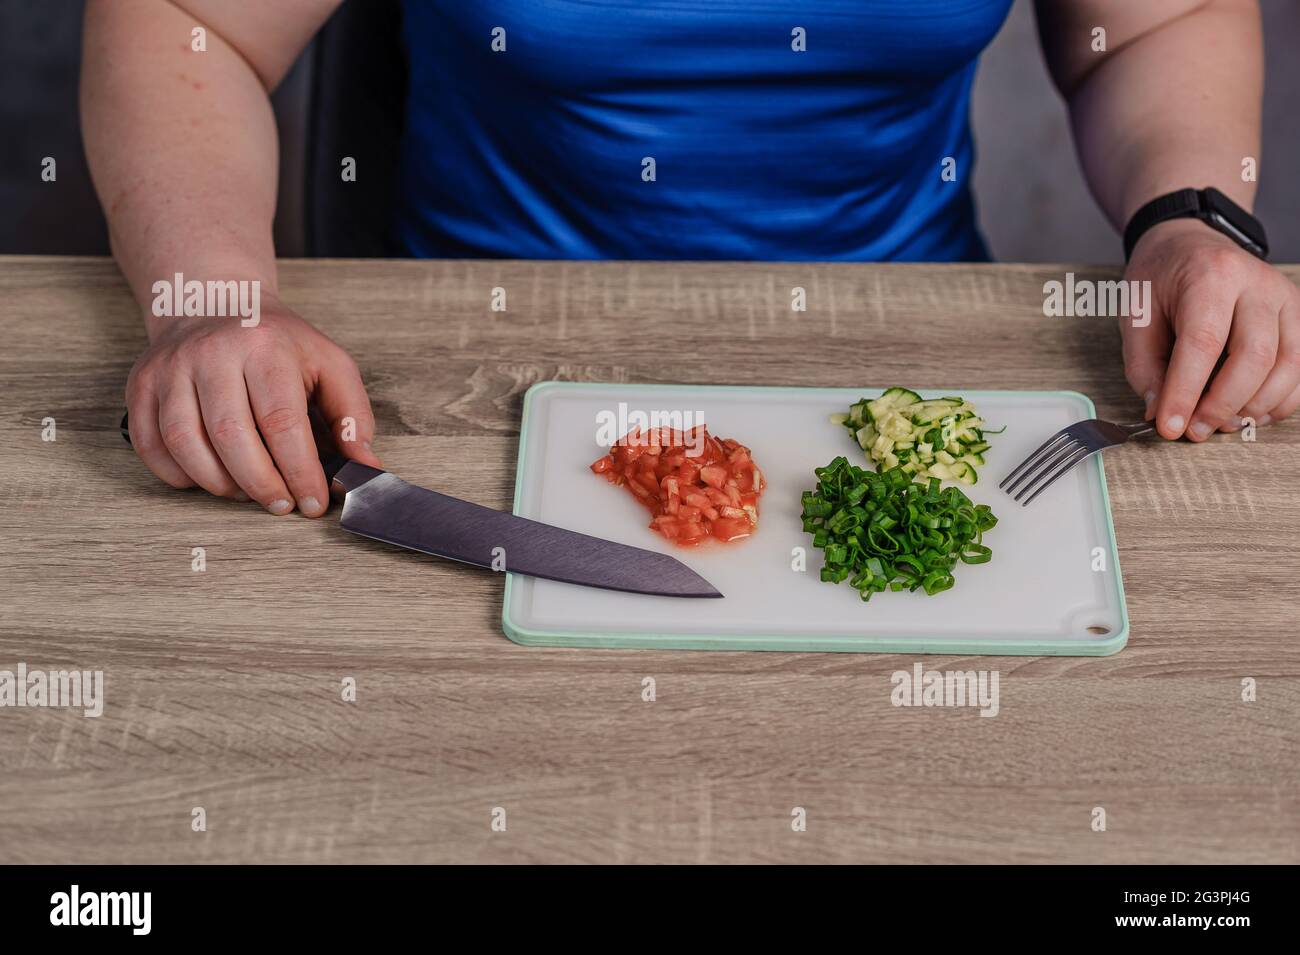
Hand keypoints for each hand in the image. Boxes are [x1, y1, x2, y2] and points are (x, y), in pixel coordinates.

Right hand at [125, 296, 381, 514]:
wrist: (217, 301)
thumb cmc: (278, 341)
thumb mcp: (329, 364)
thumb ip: (352, 417)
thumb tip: (364, 468)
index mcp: (265, 347)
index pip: (282, 421)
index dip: (299, 471)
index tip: (313, 502)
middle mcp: (212, 354)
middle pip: (231, 435)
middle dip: (261, 483)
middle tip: (281, 504)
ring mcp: (170, 369)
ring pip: (185, 444)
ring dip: (219, 484)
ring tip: (248, 492)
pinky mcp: (141, 385)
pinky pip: (151, 445)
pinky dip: (178, 475)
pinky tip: (208, 479)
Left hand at [1122, 218, 1299, 439]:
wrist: (1190, 242)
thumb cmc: (1161, 278)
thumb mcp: (1135, 314)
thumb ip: (1144, 366)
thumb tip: (1160, 412)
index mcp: (1210, 276)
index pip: (1204, 342)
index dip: (1187, 392)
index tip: (1170, 426)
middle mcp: (1256, 284)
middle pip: (1255, 357)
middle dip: (1223, 404)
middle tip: (1194, 431)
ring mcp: (1285, 299)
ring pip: (1286, 366)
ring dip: (1252, 407)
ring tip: (1216, 424)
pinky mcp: (1298, 316)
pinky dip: (1278, 400)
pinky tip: (1246, 414)